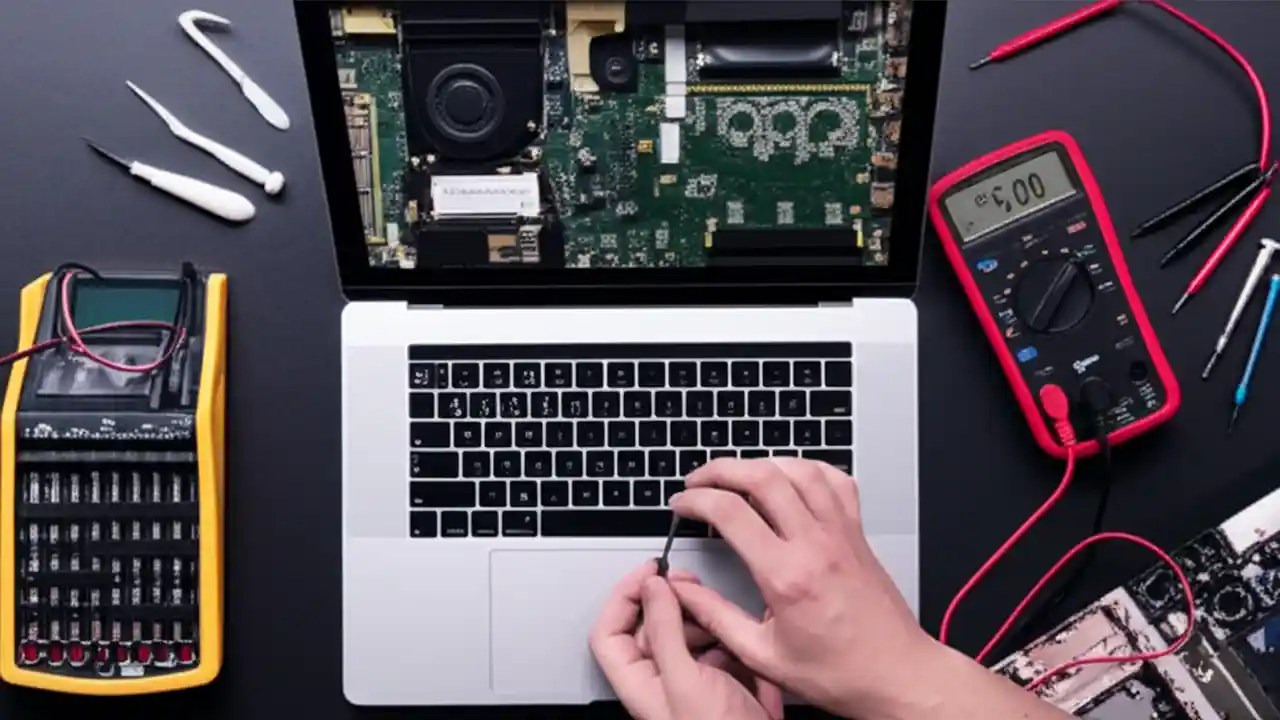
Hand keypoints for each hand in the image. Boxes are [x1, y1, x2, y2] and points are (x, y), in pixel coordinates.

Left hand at [590, 561, 783, 719]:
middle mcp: (661, 682)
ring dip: (700, 616)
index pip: (610, 632)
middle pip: (649, 626)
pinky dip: (725, 634)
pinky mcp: (721, 683)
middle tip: (688, 584)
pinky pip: (714, 647)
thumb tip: (652, 587)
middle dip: (670, 601)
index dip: (624, 597)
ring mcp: (691, 682)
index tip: (648, 573)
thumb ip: (665, 631)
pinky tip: (737, 634)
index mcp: (638, 684)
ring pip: (684, 633)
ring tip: (717, 611)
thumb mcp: (686, 680)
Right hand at [668, 458, 937, 718]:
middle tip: (699, 481)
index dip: (696, 499)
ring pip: (800, 470)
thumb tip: (683, 592)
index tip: (681, 504)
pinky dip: (808, 469)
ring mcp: (841, 534)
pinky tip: (790, 477)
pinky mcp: (857, 534)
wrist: (897, 675)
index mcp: (788, 576)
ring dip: (761, 464)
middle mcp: (816, 545)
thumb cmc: (840, 672)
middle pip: (762, 476)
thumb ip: (716, 618)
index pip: (731, 512)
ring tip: (737, 475)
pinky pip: (836, 481)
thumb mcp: (763, 655)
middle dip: (720, 469)